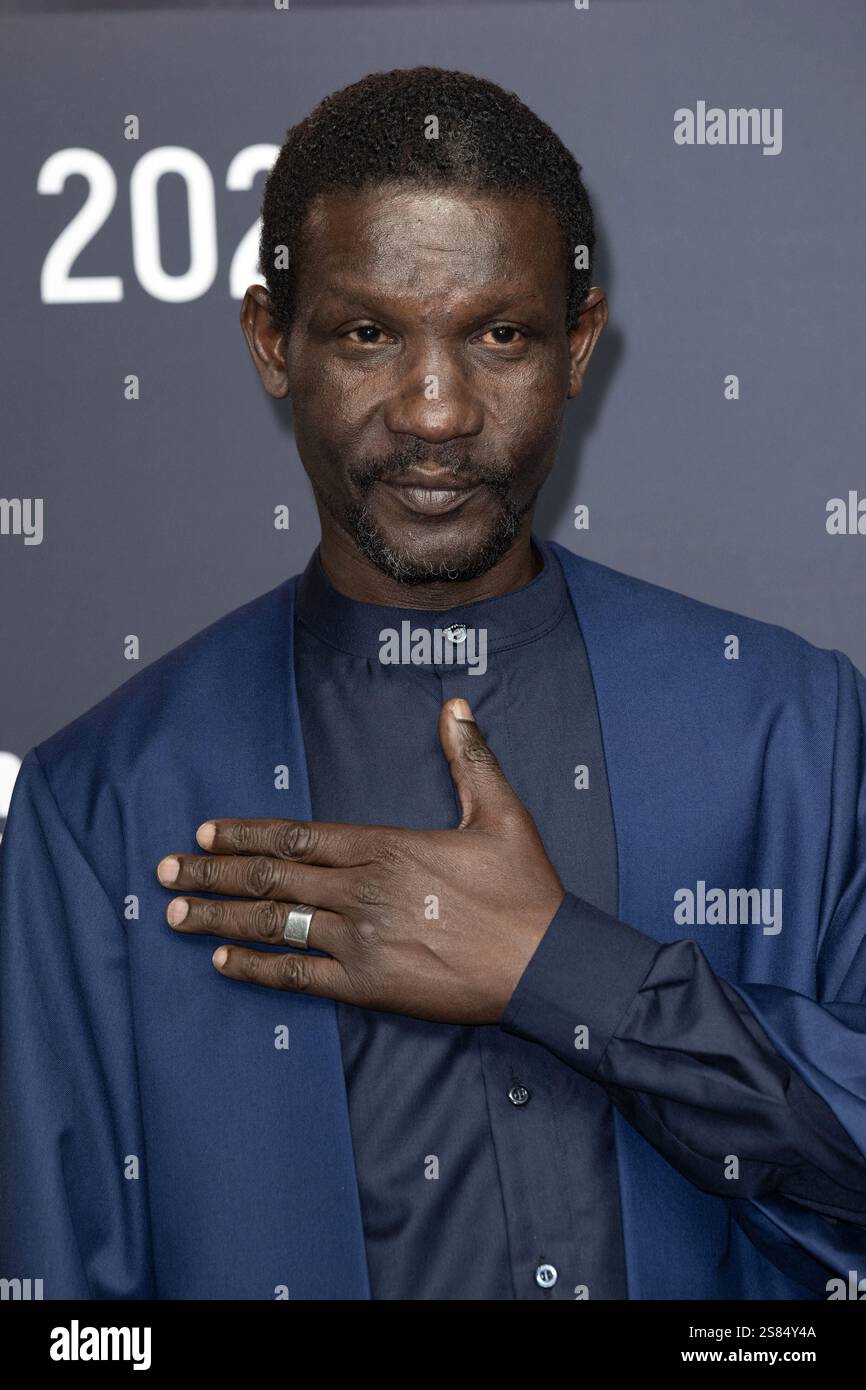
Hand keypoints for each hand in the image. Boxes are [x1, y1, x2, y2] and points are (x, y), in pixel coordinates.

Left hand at [156, 698, 565, 1023]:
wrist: (546, 963)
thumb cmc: (524, 888)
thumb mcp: (502, 811)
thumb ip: (470, 758)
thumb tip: (456, 705)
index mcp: (384, 846)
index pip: (296, 834)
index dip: (245, 832)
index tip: (204, 830)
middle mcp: (361, 889)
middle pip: (270, 876)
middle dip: (211, 870)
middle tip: (163, 869)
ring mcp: (360, 939)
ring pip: (272, 923)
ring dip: (217, 916)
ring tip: (173, 911)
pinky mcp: (368, 985)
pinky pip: (298, 974)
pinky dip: (256, 967)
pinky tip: (222, 961)